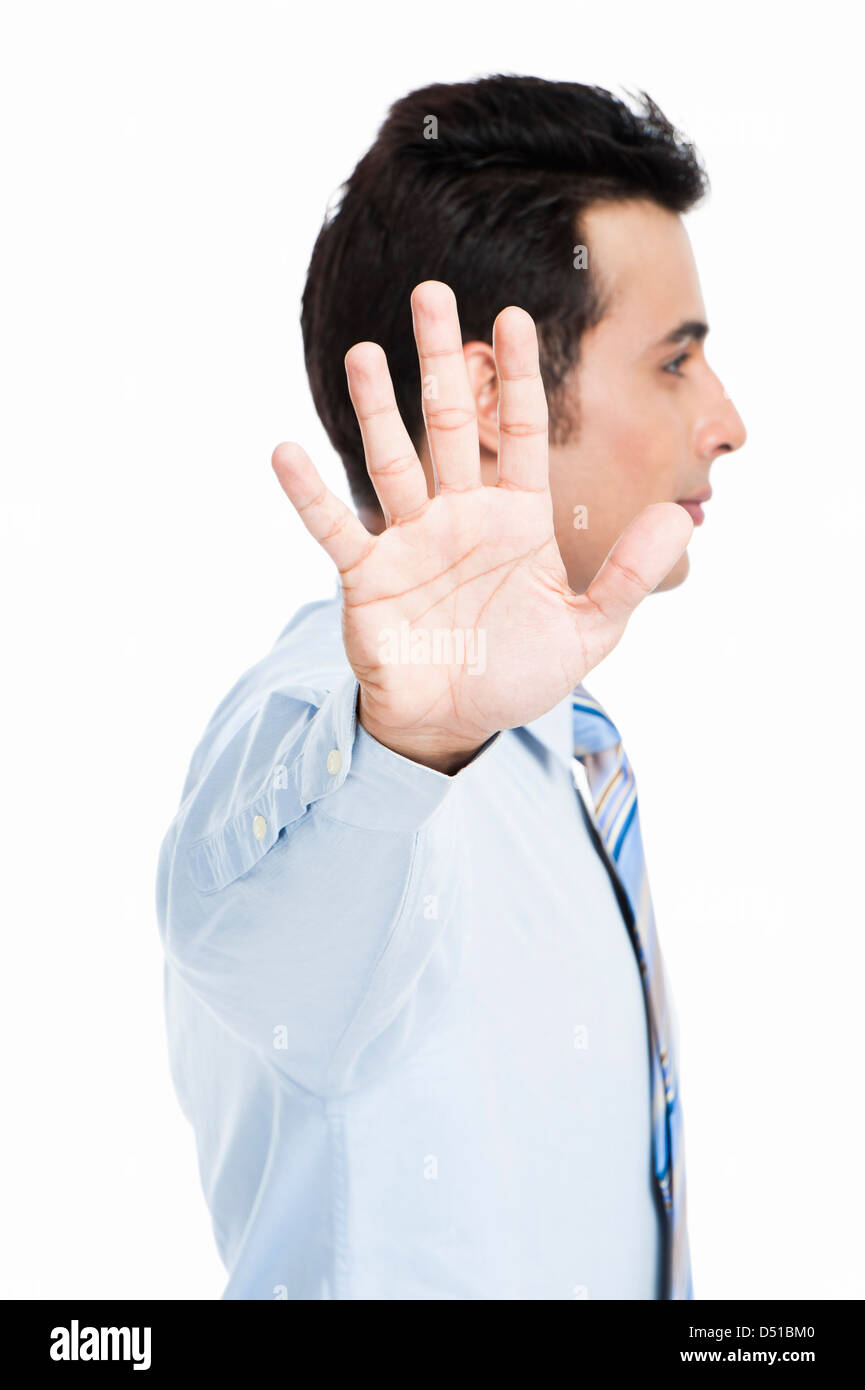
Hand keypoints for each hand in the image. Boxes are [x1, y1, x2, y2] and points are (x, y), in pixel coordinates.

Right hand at [273, 281, 691, 772]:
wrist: (457, 726)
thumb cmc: (518, 674)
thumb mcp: (588, 632)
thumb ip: (628, 576)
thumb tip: (678, 515)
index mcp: (517, 521)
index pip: (522, 433)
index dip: (521, 377)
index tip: (516, 317)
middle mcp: (461, 516)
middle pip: (452, 424)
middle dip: (443, 361)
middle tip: (432, 294)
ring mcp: (411, 542)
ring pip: (393, 460)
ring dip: (377, 409)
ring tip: (363, 352)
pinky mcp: (367, 579)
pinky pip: (335, 530)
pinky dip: (309, 495)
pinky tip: (285, 452)